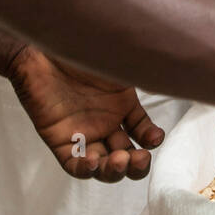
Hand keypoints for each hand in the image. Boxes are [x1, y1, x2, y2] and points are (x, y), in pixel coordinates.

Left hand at [4, 44, 163, 181]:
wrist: (44, 44)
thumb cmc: (82, 47)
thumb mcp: (120, 62)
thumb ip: (143, 72)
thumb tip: (170, 75)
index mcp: (121, 104)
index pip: (142, 132)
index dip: (151, 140)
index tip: (154, 138)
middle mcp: (104, 122)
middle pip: (125, 156)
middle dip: (136, 164)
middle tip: (139, 158)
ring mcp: (83, 132)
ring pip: (102, 165)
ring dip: (115, 170)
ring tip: (121, 160)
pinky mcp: (59, 139)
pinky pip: (74, 164)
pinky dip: (87, 169)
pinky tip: (95, 162)